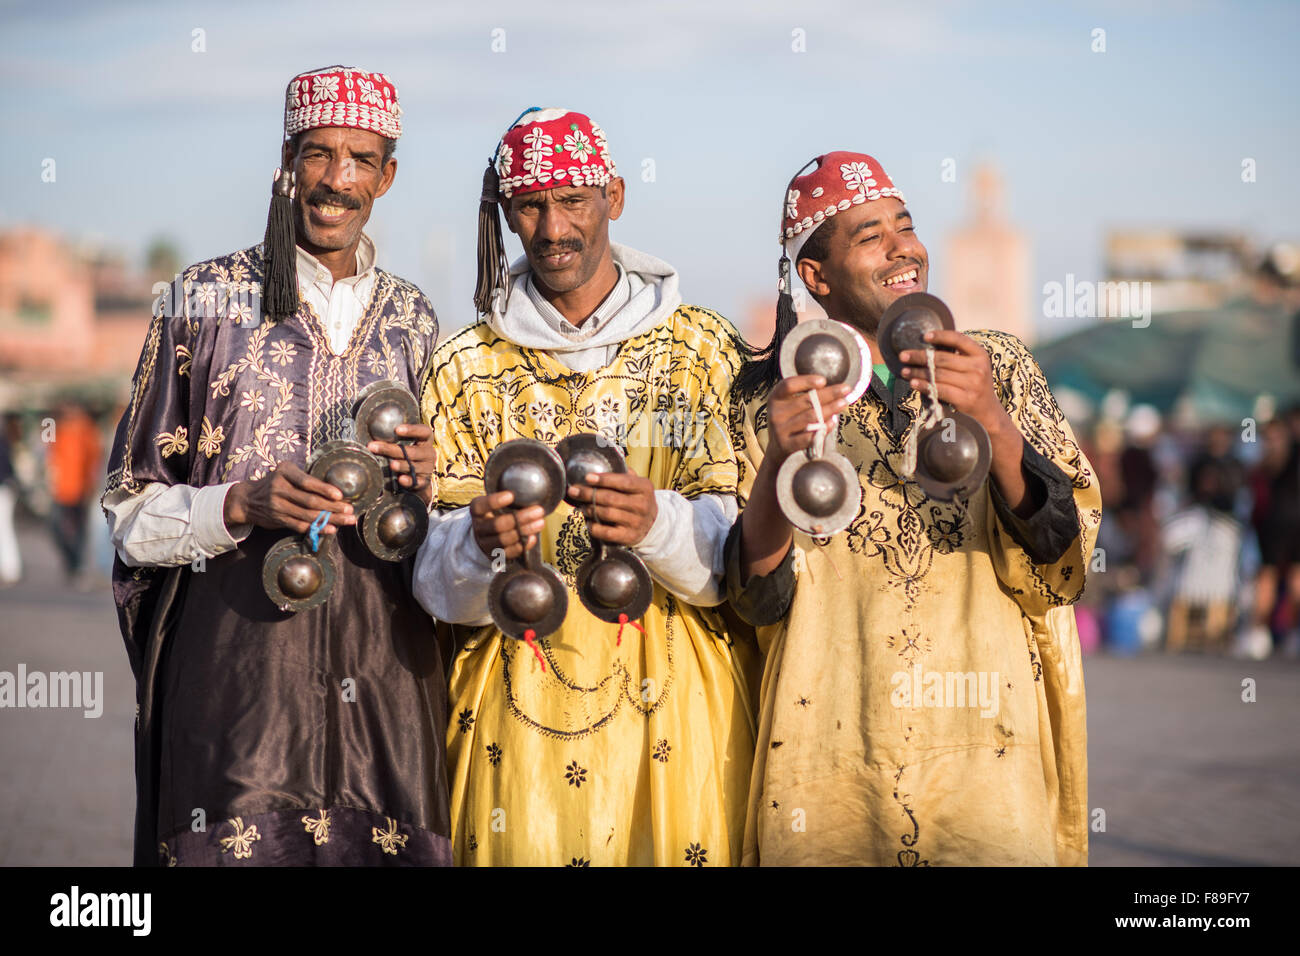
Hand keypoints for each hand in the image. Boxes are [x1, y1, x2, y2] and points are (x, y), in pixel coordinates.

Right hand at [224, 461, 354, 533]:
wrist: (248, 499)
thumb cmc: (276, 483)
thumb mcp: (286, 473)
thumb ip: (304, 479)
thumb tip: (336, 489)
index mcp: (284, 472)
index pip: (306, 482)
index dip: (324, 489)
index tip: (340, 495)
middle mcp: (279, 488)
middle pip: (310, 500)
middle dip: (333, 507)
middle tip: (350, 510)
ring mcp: (277, 505)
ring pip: (308, 515)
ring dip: (330, 519)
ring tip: (347, 520)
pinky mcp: (278, 519)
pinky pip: (300, 525)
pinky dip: (317, 528)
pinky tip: (331, 529)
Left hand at [367, 423, 435, 505]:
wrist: (419, 476)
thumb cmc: (408, 454)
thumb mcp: (406, 444)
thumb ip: (394, 439)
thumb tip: (372, 438)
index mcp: (425, 440)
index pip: (424, 432)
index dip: (412, 430)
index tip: (397, 429)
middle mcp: (428, 453)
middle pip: (413, 451)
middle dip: (392, 449)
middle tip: (375, 447)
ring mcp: (427, 468)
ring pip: (414, 466)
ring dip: (402, 465)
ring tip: (391, 465)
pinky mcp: (424, 481)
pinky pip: (418, 481)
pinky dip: (409, 481)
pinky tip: (401, 479)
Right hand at [470, 490, 545, 560]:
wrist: (487, 536)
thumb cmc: (497, 514)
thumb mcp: (497, 504)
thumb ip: (509, 500)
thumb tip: (531, 495)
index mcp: (477, 511)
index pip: (480, 506)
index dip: (494, 501)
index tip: (511, 495)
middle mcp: (479, 528)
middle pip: (497, 525)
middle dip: (520, 518)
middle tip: (538, 510)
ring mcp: (486, 543)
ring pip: (504, 539)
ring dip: (525, 531)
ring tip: (540, 522)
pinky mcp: (495, 556)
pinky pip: (509, 553)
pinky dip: (522, 545)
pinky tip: (532, 537)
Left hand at [567, 471, 657, 546]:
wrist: (652, 524)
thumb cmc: (637, 499)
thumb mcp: (637, 484)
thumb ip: (623, 474)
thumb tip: (601, 464)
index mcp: (644, 487)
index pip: (623, 482)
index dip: (604, 479)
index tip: (587, 477)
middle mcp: (643, 505)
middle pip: (610, 498)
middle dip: (589, 494)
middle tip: (574, 491)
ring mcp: (636, 522)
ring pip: (606, 514)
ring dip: (589, 509)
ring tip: (580, 506)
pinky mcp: (629, 537)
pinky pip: (606, 532)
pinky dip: (594, 527)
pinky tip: (589, 522)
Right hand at [765, 374, 851, 461]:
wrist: (775, 449)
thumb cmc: (789, 421)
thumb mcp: (789, 406)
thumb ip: (804, 396)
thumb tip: (833, 389)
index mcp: (775, 399)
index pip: (788, 385)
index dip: (806, 381)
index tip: (823, 380)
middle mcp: (776, 413)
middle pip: (806, 401)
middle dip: (829, 394)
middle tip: (845, 389)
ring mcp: (781, 430)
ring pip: (810, 417)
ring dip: (830, 409)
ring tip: (843, 403)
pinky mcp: (787, 445)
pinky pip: (809, 436)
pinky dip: (823, 428)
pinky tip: (833, 422)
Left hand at [899, 330, 1014, 438]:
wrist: (987, 411)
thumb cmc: (973, 384)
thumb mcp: (972, 366)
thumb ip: (956, 356)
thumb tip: (924, 349)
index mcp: (980, 354)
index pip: (959, 339)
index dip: (941, 336)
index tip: (924, 336)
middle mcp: (978, 367)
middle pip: (942, 359)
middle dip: (920, 356)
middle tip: (903, 356)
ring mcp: (973, 384)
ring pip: (938, 375)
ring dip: (918, 372)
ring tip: (904, 371)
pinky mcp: (966, 399)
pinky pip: (939, 390)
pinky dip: (924, 386)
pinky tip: (913, 383)